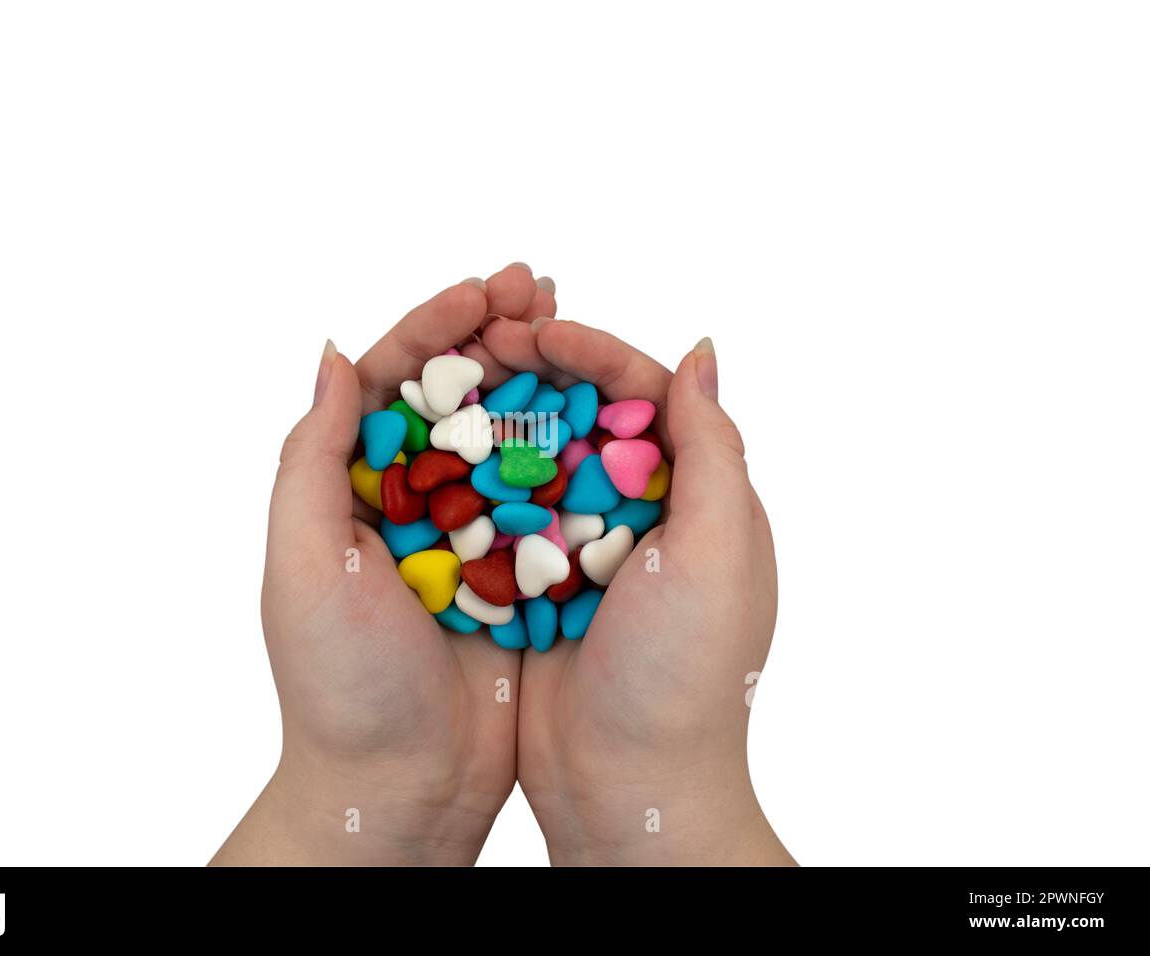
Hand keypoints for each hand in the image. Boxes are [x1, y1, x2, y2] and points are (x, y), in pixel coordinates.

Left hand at [212, 265, 556, 865]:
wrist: (400, 787)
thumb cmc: (338, 683)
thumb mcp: (303, 563)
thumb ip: (313, 457)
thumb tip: (336, 352)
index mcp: (351, 489)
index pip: (392, 382)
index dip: (434, 327)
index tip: (483, 290)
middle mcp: (410, 501)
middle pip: (458, 396)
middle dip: (497, 335)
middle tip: (543, 284)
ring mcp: (468, 535)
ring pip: (510, 437)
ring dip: (542, 379)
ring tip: (577, 327)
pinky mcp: (517, 573)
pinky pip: (550, 499)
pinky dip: (575, 453)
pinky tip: (609, 414)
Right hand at [487, 317, 793, 865]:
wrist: (626, 788)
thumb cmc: (683, 676)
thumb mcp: (714, 554)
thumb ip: (712, 451)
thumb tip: (701, 349)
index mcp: (700, 501)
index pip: (648, 395)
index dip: (595, 351)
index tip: (538, 328)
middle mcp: (646, 518)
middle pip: (586, 416)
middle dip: (537, 370)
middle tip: (481, 338)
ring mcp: (589, 553)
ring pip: (539, 457)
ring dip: (500, 416)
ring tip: (452, 380)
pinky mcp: (540, 587)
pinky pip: (505, 515)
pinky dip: (476, 480)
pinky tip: (436, 451)